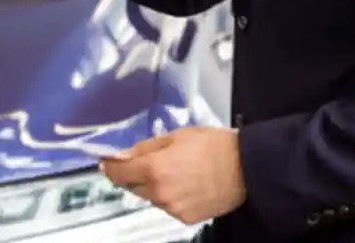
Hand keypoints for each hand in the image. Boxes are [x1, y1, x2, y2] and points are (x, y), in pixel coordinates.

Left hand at [100, 127, 246, 224]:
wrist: (246, 167)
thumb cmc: (213, 146)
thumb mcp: (175, 136)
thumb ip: (144, 148)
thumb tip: (120, 156)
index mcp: (153, 168)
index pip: (117, 173)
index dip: (110, 167)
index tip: (108, 163)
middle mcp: (159, 192)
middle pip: (132, 186)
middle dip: (136, 175)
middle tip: (153, 162)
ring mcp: (172, 208)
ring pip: (150, 197)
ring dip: (154, 187)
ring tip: (176, 172)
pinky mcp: (185, 218)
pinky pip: (167, 207)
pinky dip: (170, 197)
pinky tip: (186, 184)